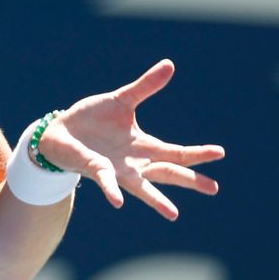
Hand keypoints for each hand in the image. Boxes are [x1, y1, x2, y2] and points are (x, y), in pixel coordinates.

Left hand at [35, 60, 224, 220]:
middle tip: (213, 188)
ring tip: (173, 214)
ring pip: (140, 187)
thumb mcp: (122, 100)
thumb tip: (170, 65)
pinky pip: (106, 181)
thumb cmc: (91, 119)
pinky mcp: (94, 169)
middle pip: (167, 172)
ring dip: (156, 200)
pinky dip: (112, 190)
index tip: (220, 152)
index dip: (197, 153)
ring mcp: (115, 168)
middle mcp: (133, 162)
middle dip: (189, 180)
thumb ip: (145, 86)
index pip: (176, 152)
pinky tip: (118, 202)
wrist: (59, 131)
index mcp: (143, 146)